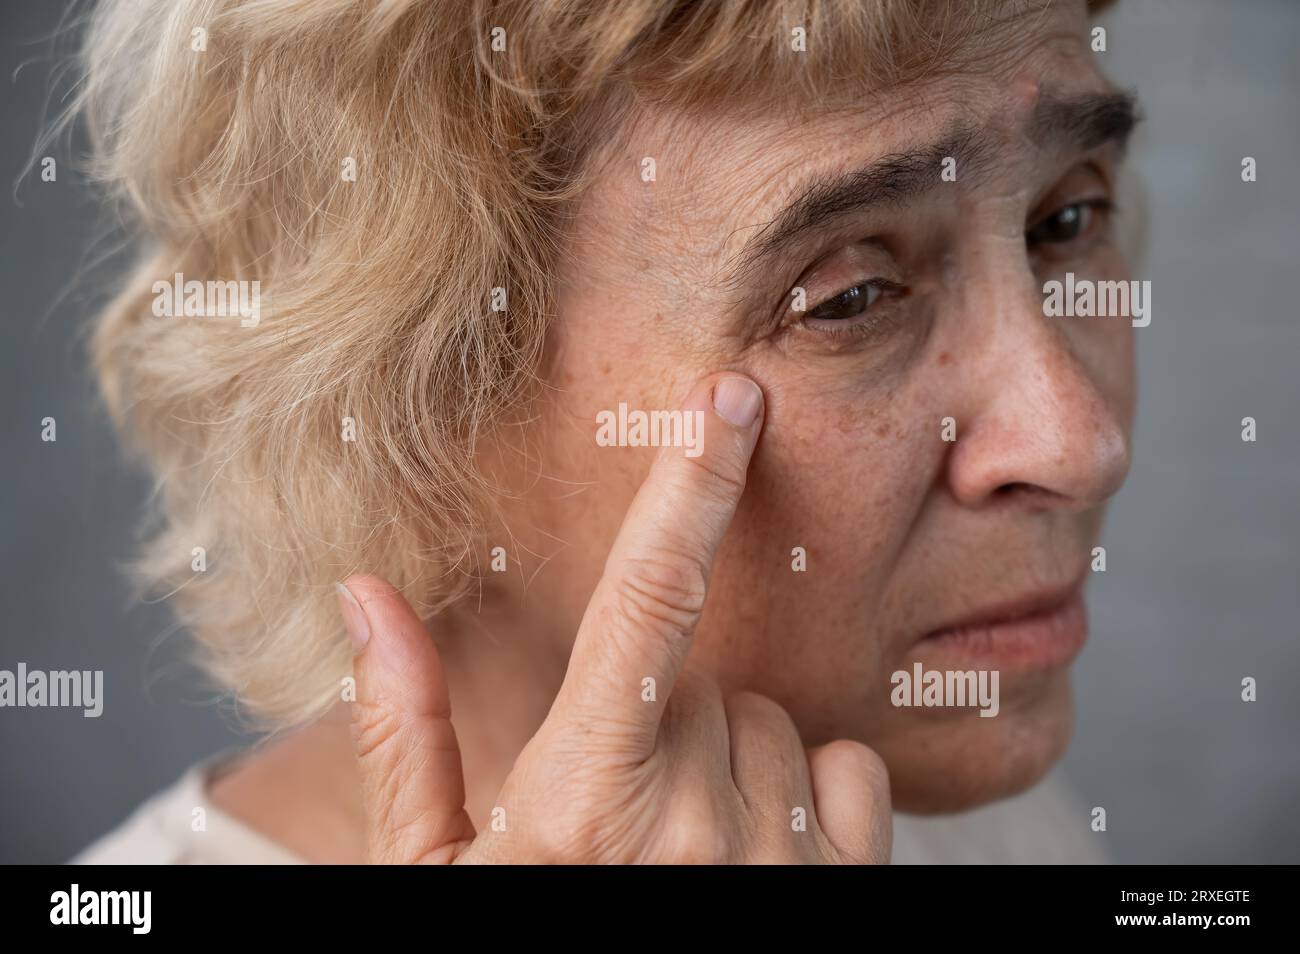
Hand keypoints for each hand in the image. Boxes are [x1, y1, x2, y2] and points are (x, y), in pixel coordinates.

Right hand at [337, 374, 891, 862]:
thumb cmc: (514, 946)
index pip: (648, 606)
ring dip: (732, 760)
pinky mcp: (851, 886)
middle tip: (621, 810)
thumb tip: (366, 599)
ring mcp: (783, 863)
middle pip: (704, 679)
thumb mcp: (434, 874)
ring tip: (679, 845)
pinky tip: (753, 850)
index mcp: (582, 805)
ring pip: (776, 726)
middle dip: (665, 718)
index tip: (730, 400)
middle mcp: (695, 828)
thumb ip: (401, 734)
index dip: (690, 487)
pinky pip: (851, 769)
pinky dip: (810, 793)